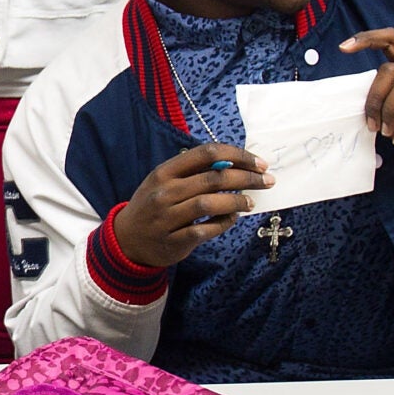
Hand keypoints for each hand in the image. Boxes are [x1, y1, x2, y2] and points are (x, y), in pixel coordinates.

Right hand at [111, 143, 273, 270]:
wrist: (126, 240)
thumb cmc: (153, 205)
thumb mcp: (164, 181)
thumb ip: (193, 171)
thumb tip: (233, 163)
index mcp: (165, 171)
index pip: (206, 153)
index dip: (237, 155)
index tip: (258, 163)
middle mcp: (165, 191)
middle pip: (213, 178)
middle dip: (247, 177)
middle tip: (267, 181)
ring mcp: (167, 217)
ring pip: (210, 203)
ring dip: (237, 201)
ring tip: (250, 202)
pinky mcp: (174, 241)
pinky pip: (205, 230)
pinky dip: (223, 223)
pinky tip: (232, 219)